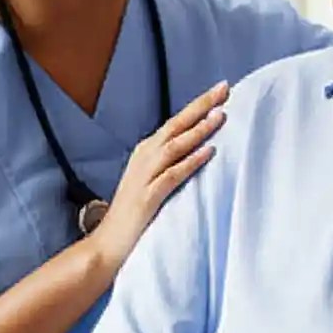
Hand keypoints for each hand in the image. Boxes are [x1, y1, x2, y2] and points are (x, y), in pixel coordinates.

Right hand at [88, 81, 228, 267]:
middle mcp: (144, 157)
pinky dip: (191, 162)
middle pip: (176, 125)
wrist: (108, 244)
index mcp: (146, 151)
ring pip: (175, 146)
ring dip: (198, 130)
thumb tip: (200, 147)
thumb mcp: (151, 179)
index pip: (176, 122)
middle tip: (224, 89)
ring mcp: (144, 176)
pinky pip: (173, 175)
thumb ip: (170, 162)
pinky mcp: (148, 197)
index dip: (198, 104)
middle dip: (201, 106)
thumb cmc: (134, 213)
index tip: (221, 89)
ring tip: (220, 115)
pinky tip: (210, 152)